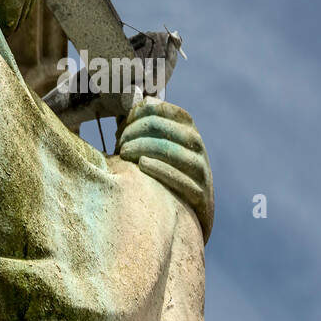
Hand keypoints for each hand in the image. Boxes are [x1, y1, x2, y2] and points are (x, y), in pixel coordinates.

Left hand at [116, 98, 213, 241]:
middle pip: (165, 128)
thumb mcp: (160, 148)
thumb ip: (143, 128)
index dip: (140, 113)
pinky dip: (160, 169)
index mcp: (187, 130)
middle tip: (120, 144)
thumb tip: (127, 105)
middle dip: (136, 131)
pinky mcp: (200, 194)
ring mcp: (200, 170)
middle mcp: (197, 146)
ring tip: (124, 153)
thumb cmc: (166, 174)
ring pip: (173, 151)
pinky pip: (182, 179)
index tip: (123, 125)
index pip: (165, 110)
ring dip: (144, 148)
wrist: (191, 215)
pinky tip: (142, 165)